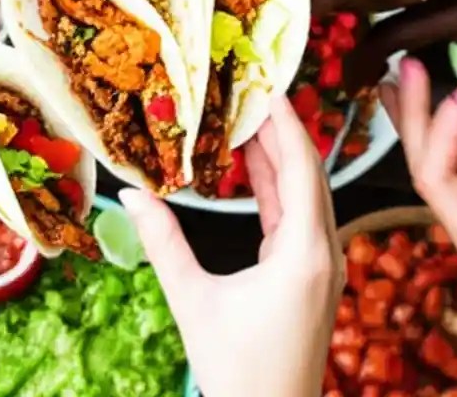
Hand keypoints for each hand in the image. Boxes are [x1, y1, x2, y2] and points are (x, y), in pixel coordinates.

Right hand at [119, 98, 342, 396]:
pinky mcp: (313, 279)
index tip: (267, 87)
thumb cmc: (236, 369)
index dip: (285, 124)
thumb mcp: (193, 301)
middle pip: (310, 175)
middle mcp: (325, 254)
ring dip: (281, 159)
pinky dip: (280, 191)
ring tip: (250, 120)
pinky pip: (301, 220)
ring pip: (307, 196)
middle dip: (283, 132)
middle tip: (252, 93)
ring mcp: (323, 267)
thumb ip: (164, 244)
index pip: (302, 169)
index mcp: (304, 253)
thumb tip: (131, 195)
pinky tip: (257, 170)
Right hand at [347, 0, 456, 103]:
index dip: (367, 56)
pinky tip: (456, 45)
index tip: (348, 79)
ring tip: (411, 68)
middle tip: (379, 81)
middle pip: (407, 18)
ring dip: (417, 36)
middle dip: (387, 49)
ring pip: (429, 7)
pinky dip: (443, 23)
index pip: (397, 33)